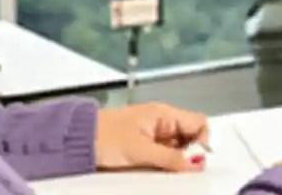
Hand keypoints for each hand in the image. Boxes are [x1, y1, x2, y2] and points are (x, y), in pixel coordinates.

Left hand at [95, 102, 209, 172]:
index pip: (199, 122)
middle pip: (190, 135)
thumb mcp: (141, 150)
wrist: (79, 139)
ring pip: (178, 146)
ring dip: (176, 159)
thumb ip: (170, 158)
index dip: (202, 141)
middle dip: (189, 153)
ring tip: (162, 168)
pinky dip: (164, 162)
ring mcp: (154, 132)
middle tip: (179, 168)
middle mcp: (162, 121)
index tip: (194, 160)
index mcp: (164, 114)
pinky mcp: (145, 144)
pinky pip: (164, 153)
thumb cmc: (105, 136)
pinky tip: (155, 168)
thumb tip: (195, 163)